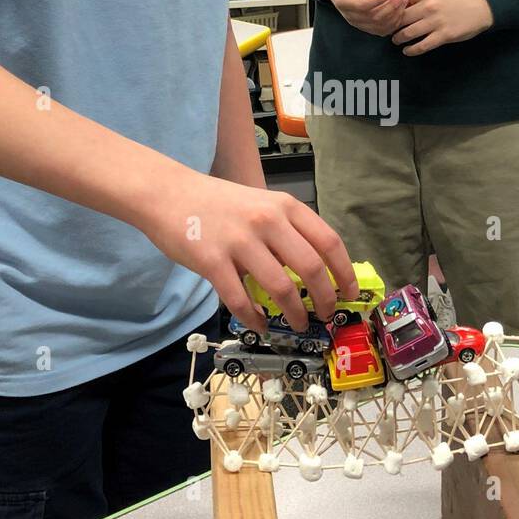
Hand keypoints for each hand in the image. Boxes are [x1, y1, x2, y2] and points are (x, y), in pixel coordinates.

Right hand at [140, 169, 358, 332]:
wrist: (168, 194)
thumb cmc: (219, 204)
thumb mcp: (262, 205)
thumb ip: (288, 231)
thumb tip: (317, 271)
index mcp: (285, 207)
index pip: (329, 242)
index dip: (345, 272)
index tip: (350, 293)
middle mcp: (267, 221)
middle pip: (312, 268)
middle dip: (325, 299)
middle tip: (325, 314)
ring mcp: (240, 241)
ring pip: (281, 288)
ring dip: (294, 314)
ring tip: (297, 324)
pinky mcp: (213, 262)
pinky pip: (241, 300)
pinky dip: (255, 318)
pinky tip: (259, 324)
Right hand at [318, 0, 408, 35]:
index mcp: (343, 1)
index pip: (362, 5)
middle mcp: (350, 16)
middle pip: (373, 17)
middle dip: (391, 5)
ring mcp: (359, 24)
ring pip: (380, 25)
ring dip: (395, 13)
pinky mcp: (367, 27)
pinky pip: (383, 30)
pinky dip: (395, 21)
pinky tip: (402, 7)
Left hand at [391, 0, 492, 54]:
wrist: (480, 6)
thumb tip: (391, 3)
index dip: (387, 5)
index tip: (383, 12)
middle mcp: (429, 4)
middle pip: (399, 17)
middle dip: (390, 25)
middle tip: (386, 30)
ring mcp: (436, 21)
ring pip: (407, 33)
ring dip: (398, 39)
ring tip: (396, 40)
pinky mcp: (444, 35)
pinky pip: (422, 46)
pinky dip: (411, 50)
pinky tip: (407, 51)